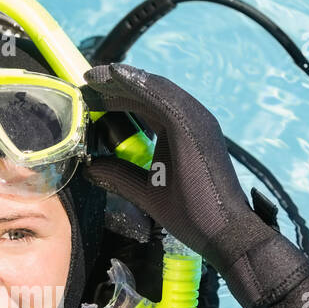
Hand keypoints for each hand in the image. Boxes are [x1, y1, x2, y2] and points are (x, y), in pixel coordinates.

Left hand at [79, 63, 308, 307]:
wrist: (223, 231)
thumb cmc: (191, 213)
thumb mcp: (146, 191)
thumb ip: (120, 175)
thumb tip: (89, 166)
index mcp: (181, 131)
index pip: (146, 106)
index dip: (117, 98)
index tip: (90, 97)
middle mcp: (191, 118)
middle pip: (147, 93)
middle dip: (115, 85)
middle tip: (85, 82)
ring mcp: (194, 118)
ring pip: (152, 88)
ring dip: (121, 79)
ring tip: (92, 76)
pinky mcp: (193, 124)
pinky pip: (161, 96)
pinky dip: (137, 84)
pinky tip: (113, 77)